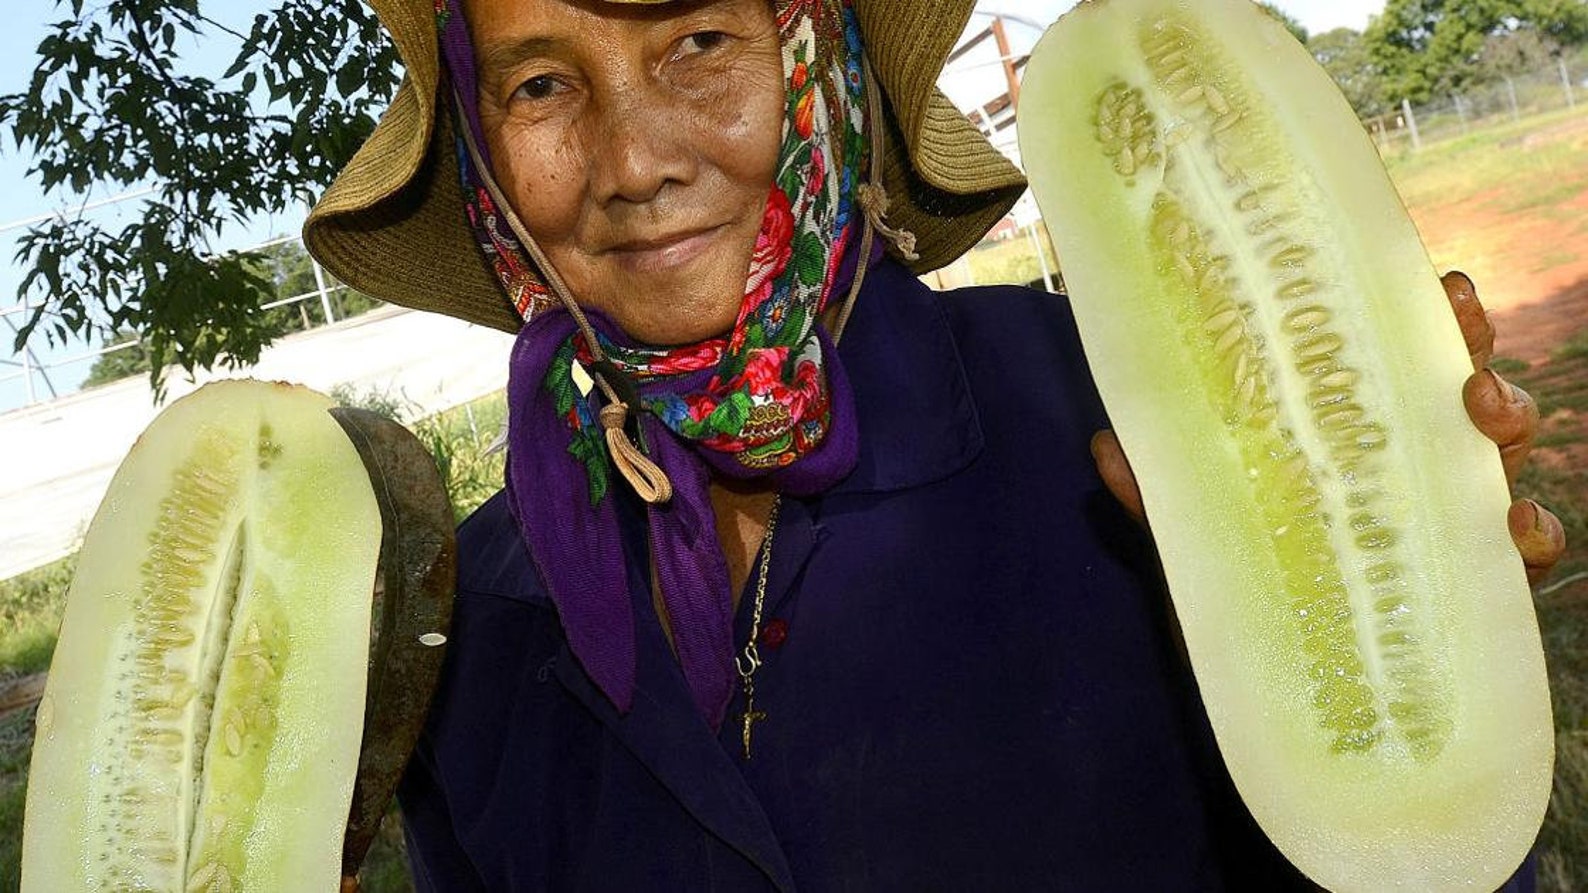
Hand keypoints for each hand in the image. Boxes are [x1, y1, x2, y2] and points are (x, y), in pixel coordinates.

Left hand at [1090, 270, 1566, 585]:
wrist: (1270, 694)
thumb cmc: (1240, 588)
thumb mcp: (1189, 535)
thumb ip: (1155, 495)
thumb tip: (1106, 446)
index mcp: (1349, 435)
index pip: (1394, 360)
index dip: (1427, 316)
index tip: (1442, 285)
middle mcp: (1405, 468)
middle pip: (1460, 392)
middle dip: (1478, 355)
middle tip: (1459, 347)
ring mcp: (1444, 524)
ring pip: (1501, 457)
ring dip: (1509, 422)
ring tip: (1483, 413)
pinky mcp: (1469, 589)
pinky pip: (1520, 557)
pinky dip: (1532, 535)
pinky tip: (1514, 527)